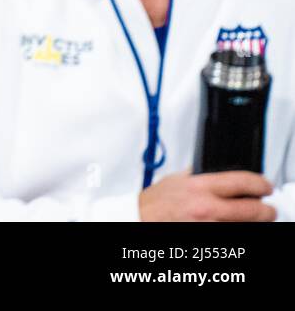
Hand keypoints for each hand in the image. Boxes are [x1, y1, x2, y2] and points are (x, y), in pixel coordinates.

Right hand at [138, 170, 275, 221]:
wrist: (141, 219)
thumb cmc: (155, 202)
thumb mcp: (176, 178)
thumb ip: (198, 174)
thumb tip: (217, 171)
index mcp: (199, 187)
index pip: (242, 183)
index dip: (260, 184)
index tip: (265, 186)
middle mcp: (206, 208)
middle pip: (252, 210)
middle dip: (265, 210)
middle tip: (267, 208)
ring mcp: (209, 226)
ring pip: (245, 224)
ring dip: (251, 220)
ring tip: (248, 215)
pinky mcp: (209, 238)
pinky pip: (232, 232)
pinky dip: (235, 227)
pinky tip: (230, 222)